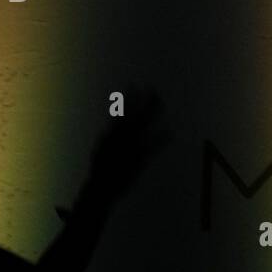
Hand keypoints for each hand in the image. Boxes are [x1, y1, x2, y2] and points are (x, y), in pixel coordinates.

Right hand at [85, 86, 170, 203]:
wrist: (101, 187)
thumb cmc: (101, 167)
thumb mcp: (102, 146)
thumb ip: (110, 131)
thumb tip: (115, 118)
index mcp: (111, 134)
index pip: (121, 111)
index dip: (129, 98)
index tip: (134, 84)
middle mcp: (120, 138)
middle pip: (136, 115)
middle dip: (145, 103)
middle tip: (155, 90)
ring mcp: (130, 148)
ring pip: (143, 126)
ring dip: (152, 114)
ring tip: (161, 102)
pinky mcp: (139, 160)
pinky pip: (152, 147)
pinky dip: (161, 140)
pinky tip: (171, 132)